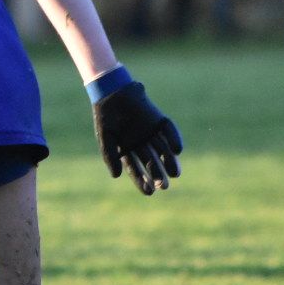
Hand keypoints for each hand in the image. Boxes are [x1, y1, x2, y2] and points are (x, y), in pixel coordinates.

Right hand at [91, 80, 181, 194]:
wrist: (112, 92)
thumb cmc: (105, 116)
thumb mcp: (105, 138)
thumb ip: (110, 156)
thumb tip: (116, 176)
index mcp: (127, 149)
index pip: (136, 169)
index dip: (142, 181)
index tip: (149, 192)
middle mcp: (141, 143)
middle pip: (152, 162)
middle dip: (158, 174)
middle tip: (164, 185)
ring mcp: (150, 131)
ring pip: (163, 150)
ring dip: (169, 161)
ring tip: (175, 173)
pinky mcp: (158, 120)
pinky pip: (169, 131)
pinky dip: (174, 139)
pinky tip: (177, 150)